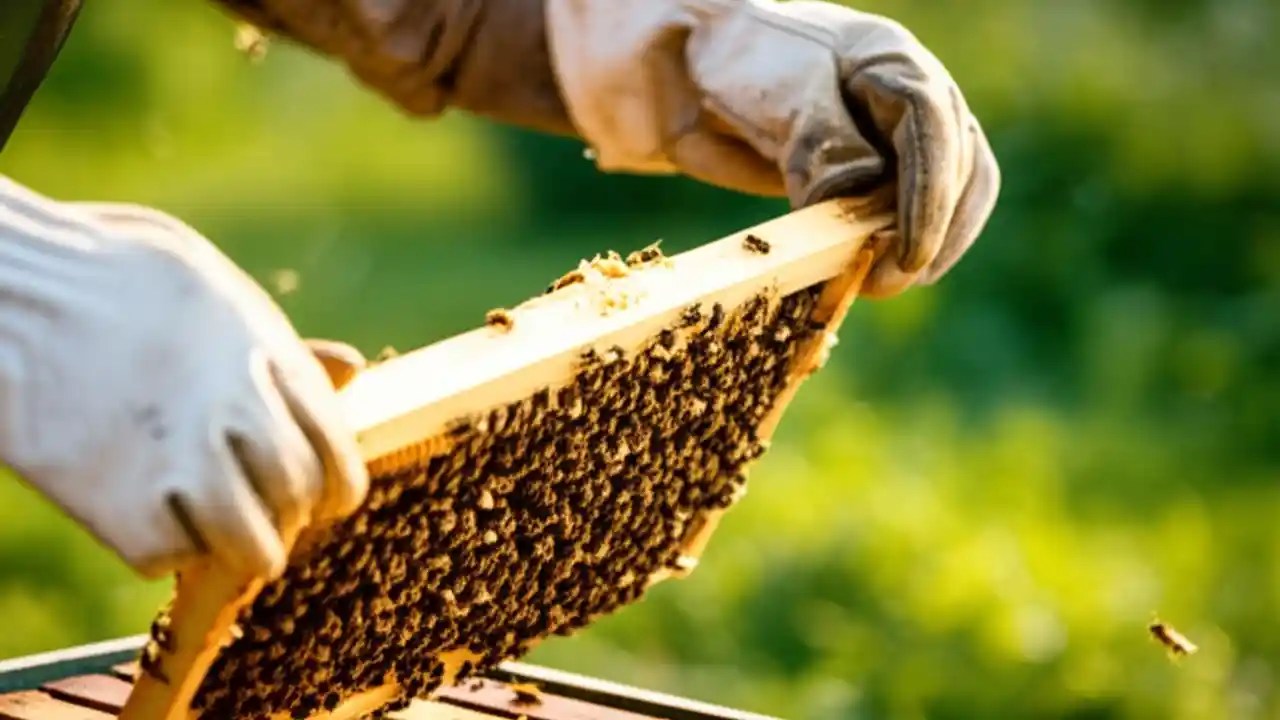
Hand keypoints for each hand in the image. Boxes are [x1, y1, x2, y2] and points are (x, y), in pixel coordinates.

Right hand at [0, 177, 368, 579]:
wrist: (8, 290)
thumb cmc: (108, 276)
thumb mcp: (213, 292)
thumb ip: (283, 345)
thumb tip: (352, 367)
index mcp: (269, 359)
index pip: (337, 458)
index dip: (330, 489)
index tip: (313, 499)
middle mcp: (241, 412)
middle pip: (295, 502)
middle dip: (281, 517)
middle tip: (251, 512)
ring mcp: (185, 462)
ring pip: (249, 547)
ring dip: (230, 546)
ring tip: (200, 522)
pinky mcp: (123, 506)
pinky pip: (167, 557)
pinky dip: (156, 544)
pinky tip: (133, 505)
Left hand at [547, 0, 999, 296]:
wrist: (688, 70)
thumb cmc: (738, 63)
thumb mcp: (782, 94)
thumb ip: (824, 144)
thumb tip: (860, 202)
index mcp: (894, 62)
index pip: (934, 128)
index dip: (929, 195)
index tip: (907, 252)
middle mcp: (909, 101)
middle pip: (960, 167)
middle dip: (933, 229)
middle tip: (889, 279)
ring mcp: (895, 140)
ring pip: (949, 196)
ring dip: (926, 246)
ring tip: (881, 283)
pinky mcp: (869, 178)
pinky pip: (902, 217)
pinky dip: (895, 250)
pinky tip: (871, 277)